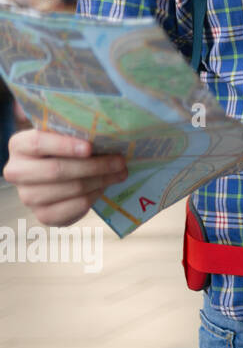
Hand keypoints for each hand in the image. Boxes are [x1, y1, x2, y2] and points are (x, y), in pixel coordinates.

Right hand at [4, 130, 127, 225]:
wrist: (59, 177)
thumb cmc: (66, 149)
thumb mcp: (66, 135)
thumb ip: (77, 132)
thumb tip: (108, 132)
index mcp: (20, 145)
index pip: (38, 143)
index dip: (64, 145)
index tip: (89, 147)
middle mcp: (17, 171)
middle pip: (57, 170)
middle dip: (94, 166)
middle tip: (120, 161)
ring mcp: (27, 196)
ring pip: (71, 188)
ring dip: (101, 180)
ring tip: (120, 173)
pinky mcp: (43, 215)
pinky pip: (76, 206)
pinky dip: (95, 195)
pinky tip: (105, 186)